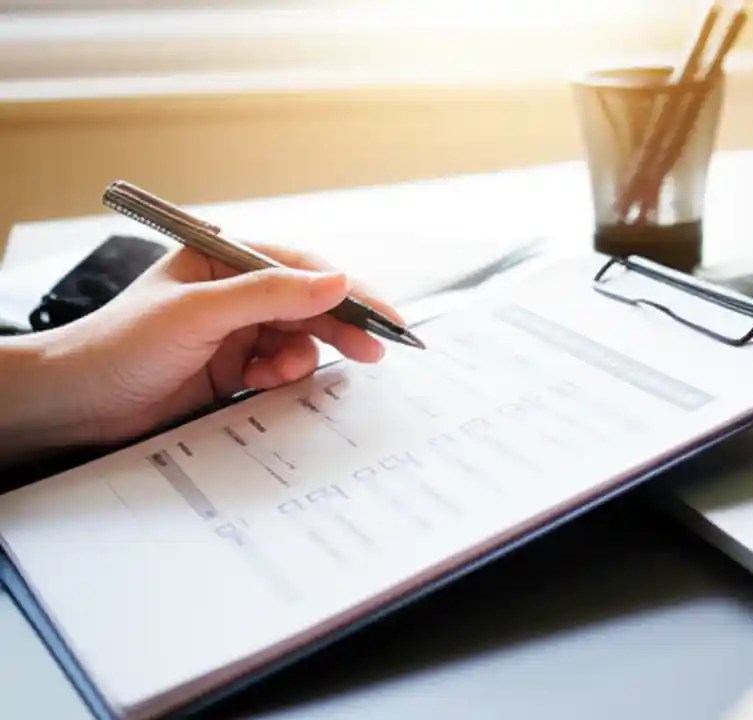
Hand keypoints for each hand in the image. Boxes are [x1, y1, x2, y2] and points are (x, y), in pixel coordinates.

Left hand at [26, 243, 400, 452]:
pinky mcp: (234, 369)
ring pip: (300, 339)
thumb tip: (338, 280)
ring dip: (301, 357)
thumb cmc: (120, 344)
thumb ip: (271, 294)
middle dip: (341, 326)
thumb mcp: (199, 312)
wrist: (75, 403)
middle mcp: (235, 291)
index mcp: (225, 258)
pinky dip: (282, 377)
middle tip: (375, 350)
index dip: (347, 290)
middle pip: (309, 303)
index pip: (302, 267)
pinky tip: (264, 383)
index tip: (383, 316)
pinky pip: (281, 368)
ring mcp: (236, 330)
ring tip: (282, 374)